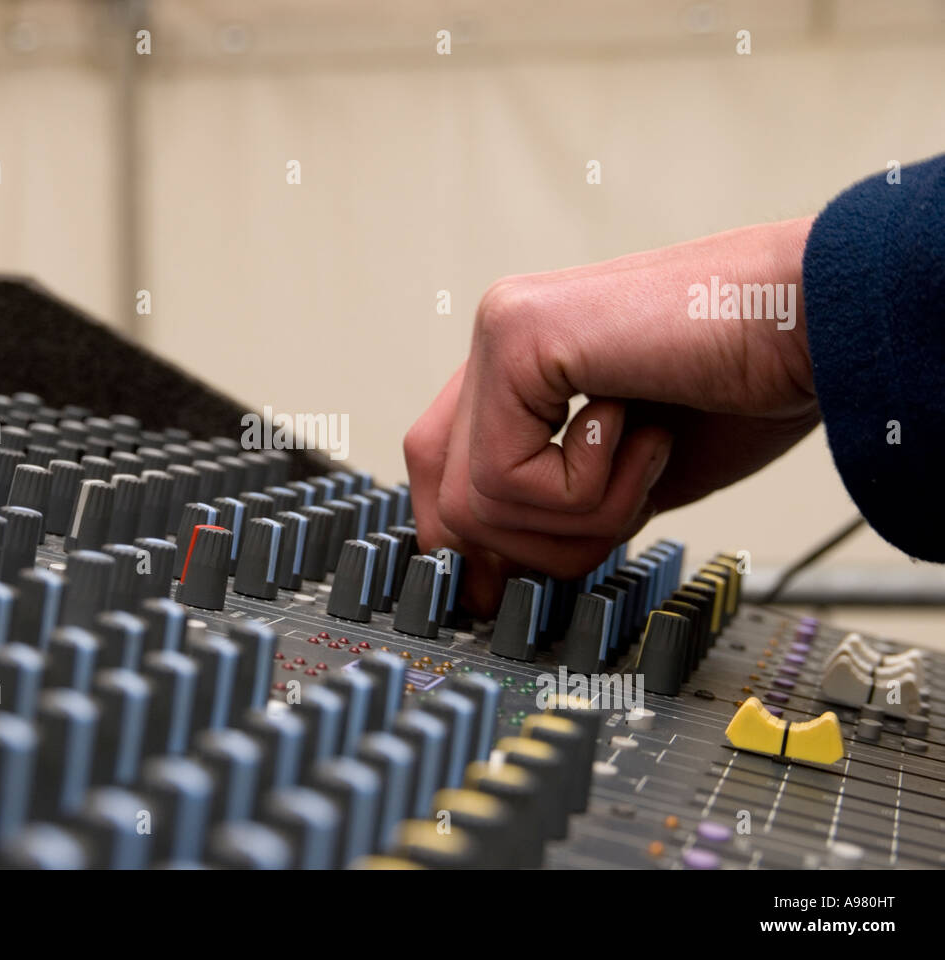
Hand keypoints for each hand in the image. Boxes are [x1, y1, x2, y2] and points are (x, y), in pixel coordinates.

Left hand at [404, 217, 819, 613]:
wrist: (822, 323)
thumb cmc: (747, 393)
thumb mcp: (627, 478)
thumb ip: (556, 514)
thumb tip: (488, 582)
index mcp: (518, 368)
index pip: (439, 473)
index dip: (468, 544)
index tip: (505, 589)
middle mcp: (497, 340)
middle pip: (445, 500)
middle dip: (534, 549)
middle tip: (622, 511)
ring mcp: (499, 331)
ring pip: (476, 505)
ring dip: (581, 517)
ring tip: (649, 453)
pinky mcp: (515, 335)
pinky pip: (506, 478)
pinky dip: (588, 488)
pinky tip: (642, 427)